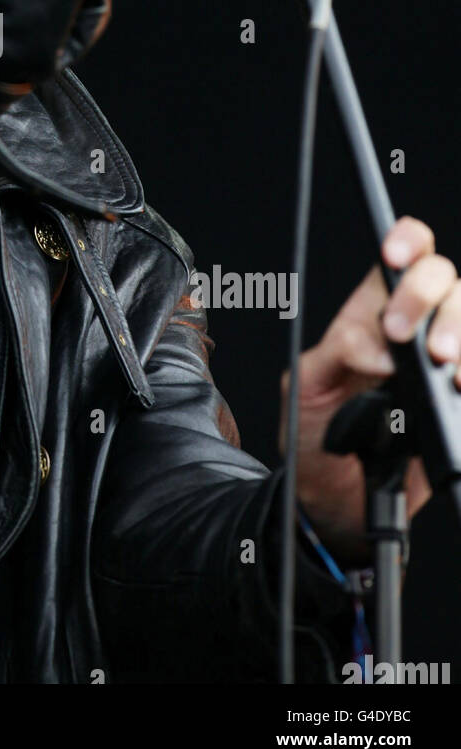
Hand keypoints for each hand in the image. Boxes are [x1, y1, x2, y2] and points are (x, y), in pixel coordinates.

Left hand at [279, 216, 460, 564]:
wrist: (333, 505)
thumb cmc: (313, 441)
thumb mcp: (304, 386)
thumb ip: (336, 351)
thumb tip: (378, 345)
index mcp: (369, 317)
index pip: (399, 259)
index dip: (405, 242)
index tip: (393, 254)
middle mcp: (413, 334)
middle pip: (444, 281)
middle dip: (426, 296)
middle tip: (403, 335)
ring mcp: (442, 368)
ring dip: (458, 332)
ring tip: (440, 362)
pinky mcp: (457, 403)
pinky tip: (458, 387)